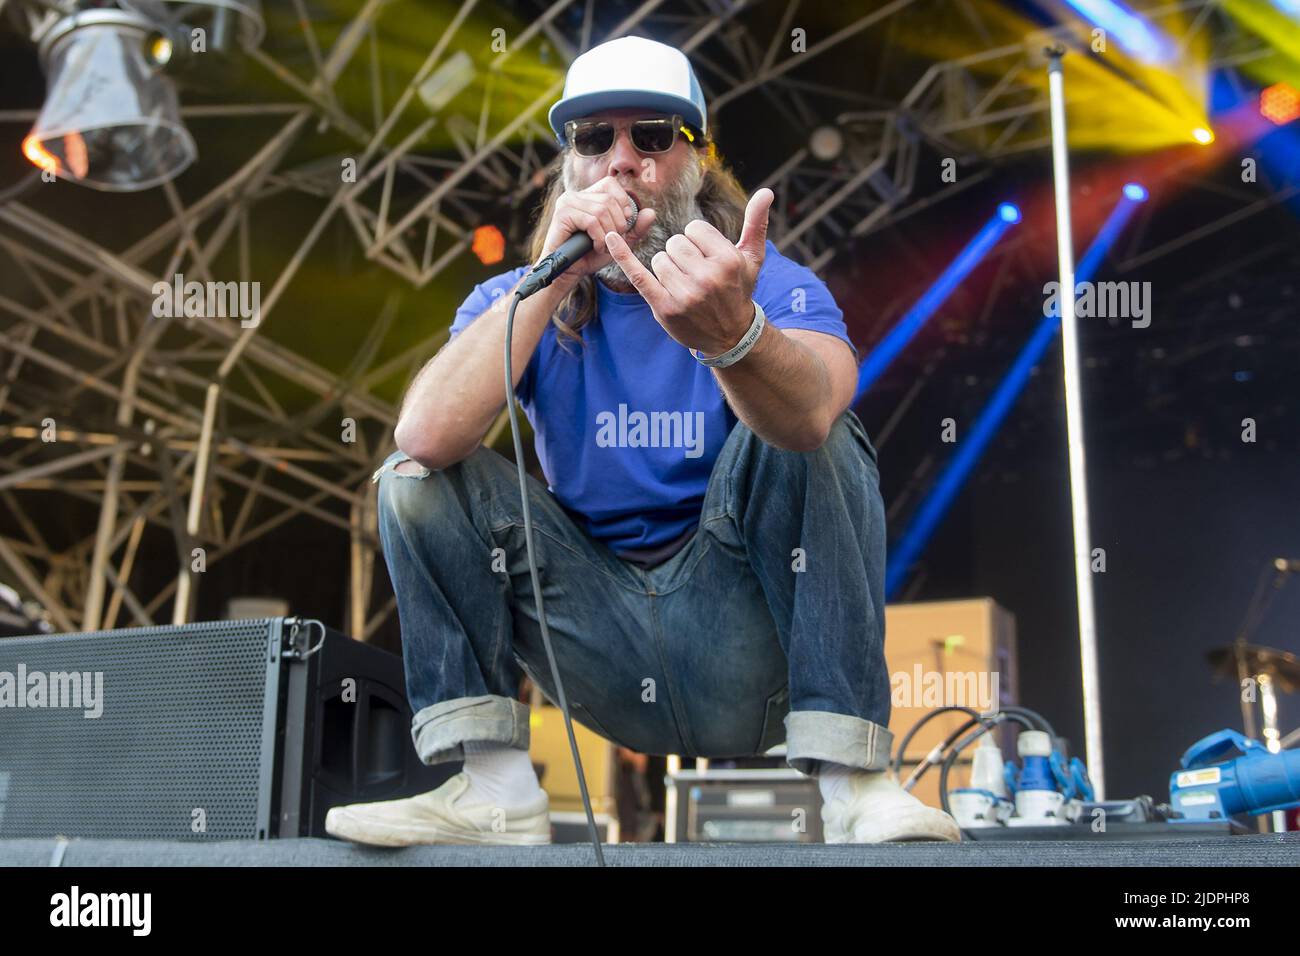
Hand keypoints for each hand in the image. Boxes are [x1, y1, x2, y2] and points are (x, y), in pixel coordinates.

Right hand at [539, 176, 656, 292]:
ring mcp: (566, 202)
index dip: (622, 203)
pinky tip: (595, 248)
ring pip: (602, 210)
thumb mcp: (619, 241)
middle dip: (617, 224)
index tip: (622, 225)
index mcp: (587, 196)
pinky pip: (591, 221)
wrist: (568, 273)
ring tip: (602, 247)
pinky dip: (599, 238)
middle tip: (611, 242)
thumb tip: (651, 212)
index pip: (611, 184)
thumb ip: (636, 228)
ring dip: (608, 234)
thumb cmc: (590, 256)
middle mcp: (575, 195)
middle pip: (609, 199)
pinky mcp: (562, 214)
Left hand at [605, 187, 772, 356]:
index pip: (694, 229)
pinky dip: (622, 255)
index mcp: (727, 260)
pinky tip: (609, 238)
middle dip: (682, 255)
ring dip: (668, 268)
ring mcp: (684, 295)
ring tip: (685, 284)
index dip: (699, 241)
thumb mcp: (753, 258)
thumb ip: (757, 223)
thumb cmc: (740, 290)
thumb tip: (767, 192)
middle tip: (696, 275)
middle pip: (675, 243)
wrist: (730, 335)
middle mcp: (706, 278)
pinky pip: (637, 274)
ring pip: (659, 259)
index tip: (707, 258)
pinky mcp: (664, 307)